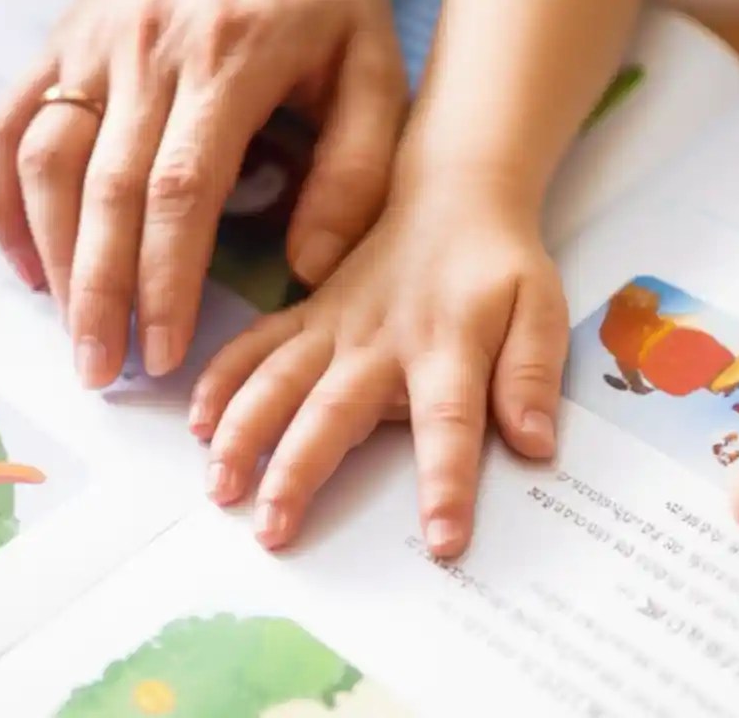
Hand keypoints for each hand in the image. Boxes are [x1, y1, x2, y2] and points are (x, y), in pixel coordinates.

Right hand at [0, 0, 406, 384]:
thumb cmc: (326, 0)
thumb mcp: (371, 70)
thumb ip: (353, 168)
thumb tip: (305, 269)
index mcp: (230, 59)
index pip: (182, 190)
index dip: (165, 279)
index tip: (161, 351)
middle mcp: (148, 48)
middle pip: (107, 189)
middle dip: (100, 292)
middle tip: (99, 372)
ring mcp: (93, 38)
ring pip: (47, 160)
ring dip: (53, 256)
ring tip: (72, 334)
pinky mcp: (63, 37)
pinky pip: (12, 122)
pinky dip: (5, 197)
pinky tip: (27, 264)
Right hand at [189, 176, 568, 558]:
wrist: (452, 196)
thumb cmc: (499, 267)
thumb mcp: (541, 310)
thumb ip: (532, 375)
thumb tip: (536, 444)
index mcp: (448, 344)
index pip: (450, 422)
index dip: (446, 482)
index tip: (441, 541)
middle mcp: (381, 340)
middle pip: (334, 410)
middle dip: (299, 470)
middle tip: (272, 530)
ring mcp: (334, 327)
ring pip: (278, 380)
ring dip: (244, 432)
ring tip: (218, 487)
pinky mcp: (306, 316)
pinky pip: (255, 346)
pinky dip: (222, 380)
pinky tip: (197, 421)